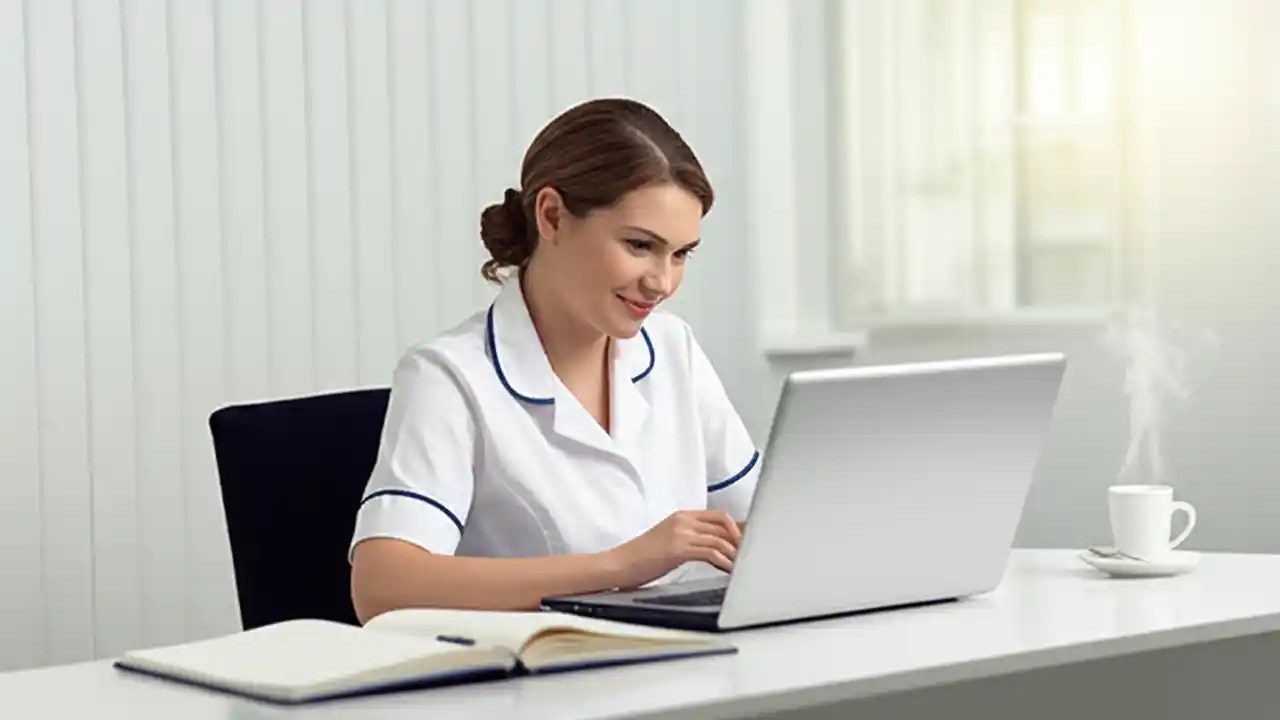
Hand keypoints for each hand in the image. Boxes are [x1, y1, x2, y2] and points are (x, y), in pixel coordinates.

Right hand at [604, 510, 742, 589]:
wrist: (619, 565)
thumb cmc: (641, 558)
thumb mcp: (669, 541)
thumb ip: (691, 539)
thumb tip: (716, 547)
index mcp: (681, 517)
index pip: (718, 515)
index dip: (738, 527)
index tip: (751, 539)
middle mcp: (682, 520)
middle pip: (723, 522)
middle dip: (741, 538)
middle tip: (751, 554)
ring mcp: (680, 533)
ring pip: (720, 537)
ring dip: (735, 553)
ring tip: (743, 566)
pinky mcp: (678, 548)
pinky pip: (711, 551)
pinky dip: (724, 561)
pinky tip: (729, 571)